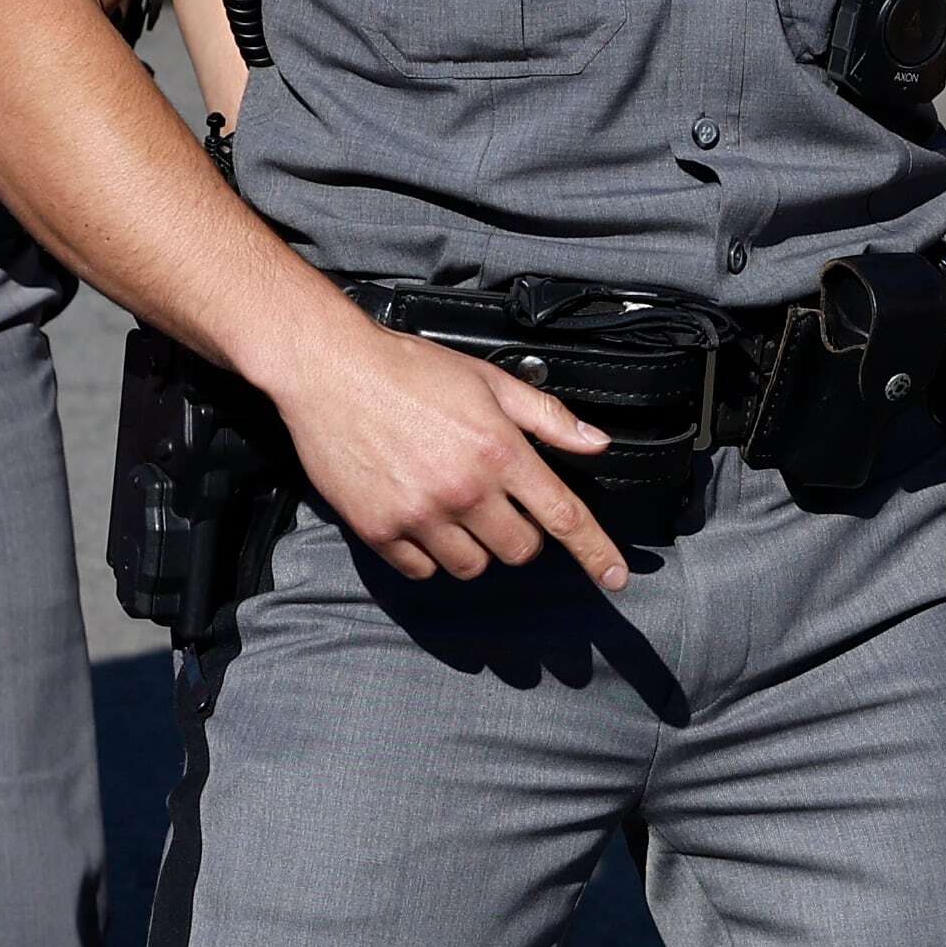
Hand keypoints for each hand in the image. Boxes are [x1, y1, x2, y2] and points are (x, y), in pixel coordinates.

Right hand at [269, 311, 628, 590]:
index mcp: (497, 449)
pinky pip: (422, 569)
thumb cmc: (407, 368)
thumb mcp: (487, 380)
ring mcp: (419, 514)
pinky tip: (417, 516)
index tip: (615, 578)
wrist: (330, 369)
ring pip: (472, 566)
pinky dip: (427, 553)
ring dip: (473, 547)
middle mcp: (463, 488)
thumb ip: (546, 416)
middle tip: (495, 503)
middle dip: (518, 534)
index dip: (596, 552)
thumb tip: (595, 443)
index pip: (563, 516)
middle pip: (520, 550)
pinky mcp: (379, 529)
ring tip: (451, 507)